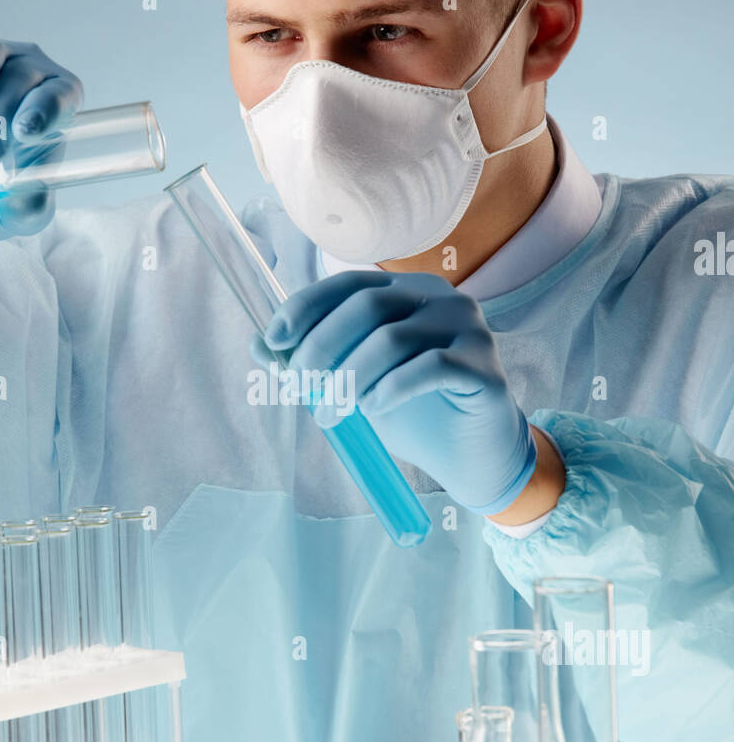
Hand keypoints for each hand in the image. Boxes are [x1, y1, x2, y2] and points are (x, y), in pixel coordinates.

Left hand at [263, 271, 557, 517]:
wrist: (468, 456)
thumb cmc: (410, 414)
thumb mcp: (354, 385)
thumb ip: (314, 362)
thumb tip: (258, 345)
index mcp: (407, 291)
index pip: (348, 285)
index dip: (306, 308)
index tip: (275, 342)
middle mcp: (441, 298)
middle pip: (367, 307)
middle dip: (321, 347)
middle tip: (301, 388)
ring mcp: (468, 328)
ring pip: (392, 339)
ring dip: (350, 378)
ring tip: (332, 413)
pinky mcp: (483, 365)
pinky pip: (428, 367)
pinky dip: (390, 389)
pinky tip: (373, 408)